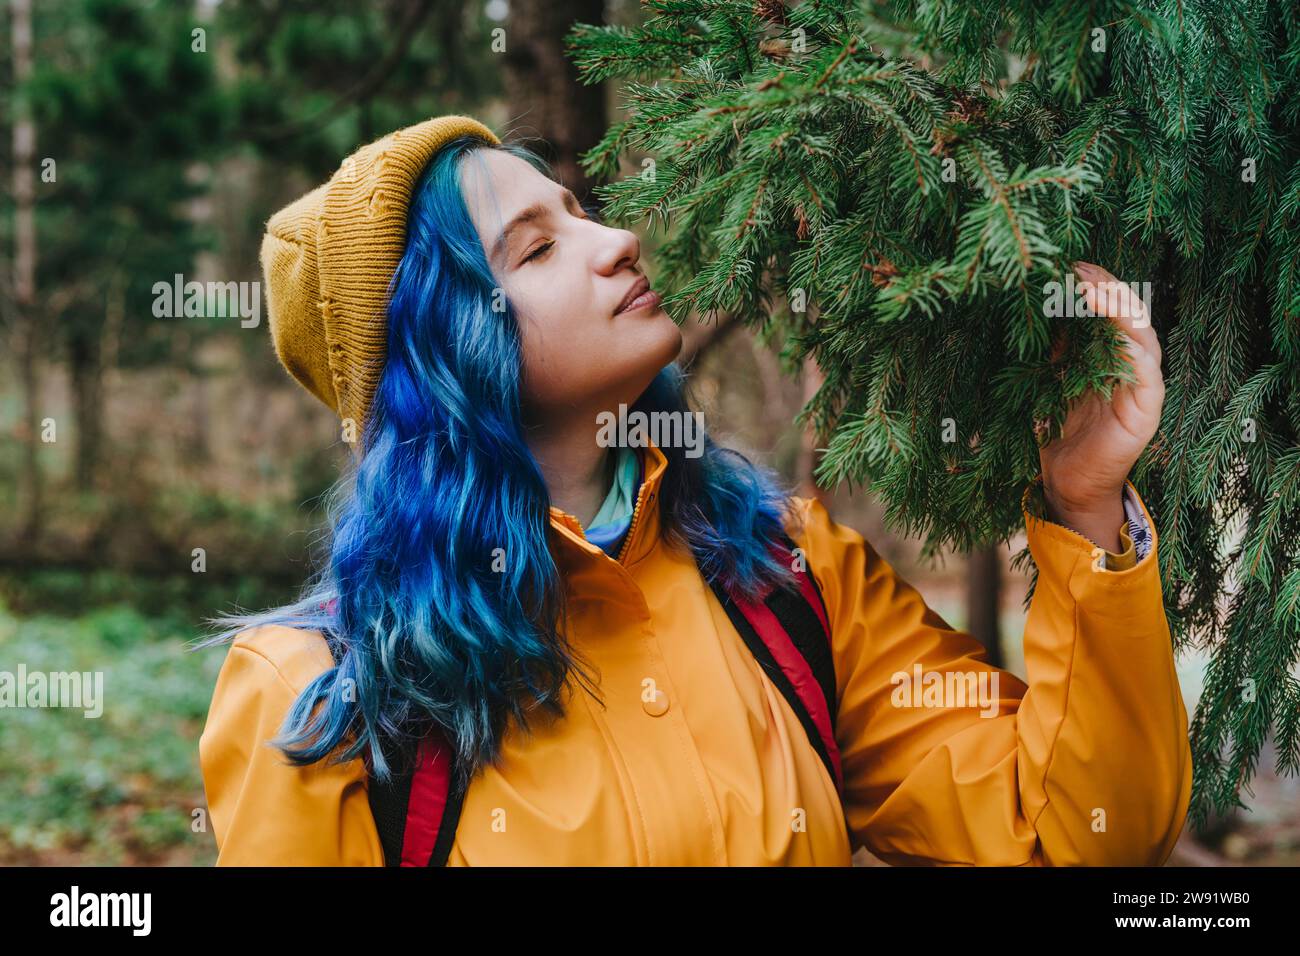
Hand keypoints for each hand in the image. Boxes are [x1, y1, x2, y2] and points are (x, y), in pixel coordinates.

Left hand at [1038, 261, 1163, 551]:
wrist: (1066, 481)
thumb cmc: (1061, 430)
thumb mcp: (1054, 378)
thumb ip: (1060, 348)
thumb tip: (1047, 308)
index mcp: (1114, 358)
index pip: (1114, 311)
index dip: (1098, 286)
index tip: (1072, 265)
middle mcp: (1134, 368)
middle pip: (1132, 316)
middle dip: (1108, 289)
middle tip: (1080, 269)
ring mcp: (1144, 389)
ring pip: (1143, 337)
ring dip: (1120, 310)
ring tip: (1094, 289)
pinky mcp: (1146, 412)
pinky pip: (1147, 373)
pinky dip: (1134, 348)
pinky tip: (1117, 329)